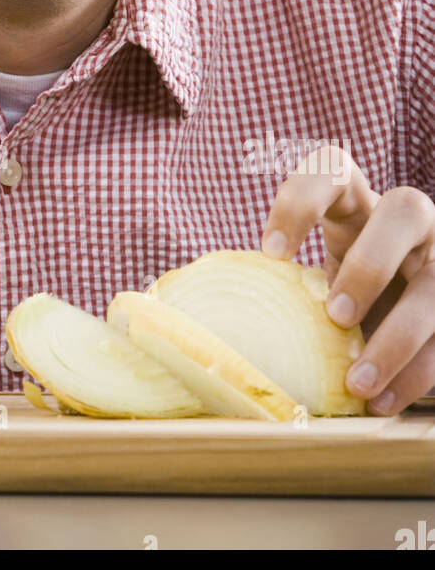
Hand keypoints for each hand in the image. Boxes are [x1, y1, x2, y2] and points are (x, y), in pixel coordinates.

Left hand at [260, 145, 434, 413]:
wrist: (396, 321)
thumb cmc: (333, 294)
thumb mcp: (302, 280)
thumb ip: (260, 288)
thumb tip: (160, 313)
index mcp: (355, 201)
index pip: (332, 167)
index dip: (302, 200)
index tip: (271, 254)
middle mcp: (408, 221)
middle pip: (406, 206)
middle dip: (372, 261)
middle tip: (335, 315)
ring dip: (399, 334)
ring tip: (357, 384)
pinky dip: (417, 373)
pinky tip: (382, 402)